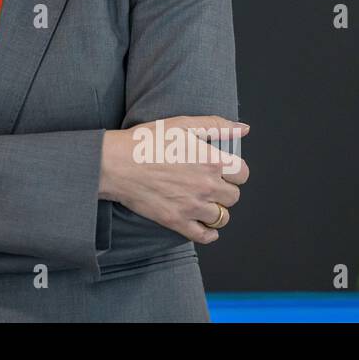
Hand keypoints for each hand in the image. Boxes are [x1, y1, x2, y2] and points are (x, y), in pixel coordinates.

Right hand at [99, 116, 249, 244]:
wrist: (116, 164)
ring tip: (205, 202)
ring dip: (217, 210)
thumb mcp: (181, 124)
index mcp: (211, 161)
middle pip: (233, 196)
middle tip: (211, 184)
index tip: (225, 170)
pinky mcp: (177, 221)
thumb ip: (216, 125)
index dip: (235, 171)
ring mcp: (192, 206)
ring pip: (222, 217)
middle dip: (226, 190)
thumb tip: (243, 129)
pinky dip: (209, 233)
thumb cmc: (146, 141)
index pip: (242, 174)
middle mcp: (206, 186)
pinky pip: (204, 236)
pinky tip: (204, 225)